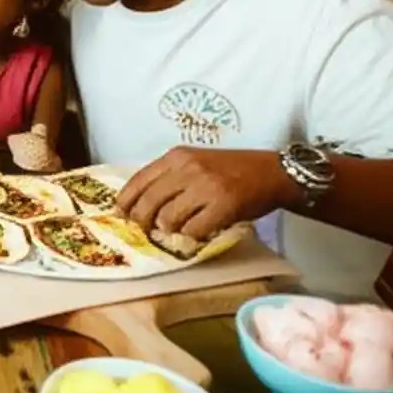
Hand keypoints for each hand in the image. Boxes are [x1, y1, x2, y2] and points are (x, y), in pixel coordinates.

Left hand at [116, 147, 300, 239]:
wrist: (272, 172)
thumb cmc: (231, 170)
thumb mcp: (195, 162)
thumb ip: (169, 177)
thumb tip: (139, 203)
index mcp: (176, 156)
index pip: (138, 180)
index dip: (125, 201)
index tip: (120, 215)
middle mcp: (188, 168)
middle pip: (148, 202)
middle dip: (141, 221)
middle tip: (145, 230)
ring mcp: (206, 186)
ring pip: (168, 218)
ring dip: (168, 230)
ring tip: (176, 230)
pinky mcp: (224, 205)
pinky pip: (193, 230)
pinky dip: (191, 236)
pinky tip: (197, 232)